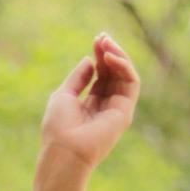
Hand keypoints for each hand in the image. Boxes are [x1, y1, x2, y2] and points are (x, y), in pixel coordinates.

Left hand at [41, 31, 139, 169]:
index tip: (96, 39)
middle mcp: (105, 107)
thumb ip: (78, 78)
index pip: (101, 75)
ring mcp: (116, 110)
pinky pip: (131, 82)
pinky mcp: (125, 112)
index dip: (100, 55)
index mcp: (90, 105)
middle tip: (102, 37)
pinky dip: (124, 66)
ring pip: (125, 75)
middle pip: (114, 73)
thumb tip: (90, 60)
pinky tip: (111, 57)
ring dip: (118, 56)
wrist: (64, 153)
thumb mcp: (64, 96)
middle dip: (109, 52)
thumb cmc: (58, 129)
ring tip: (106, 44)